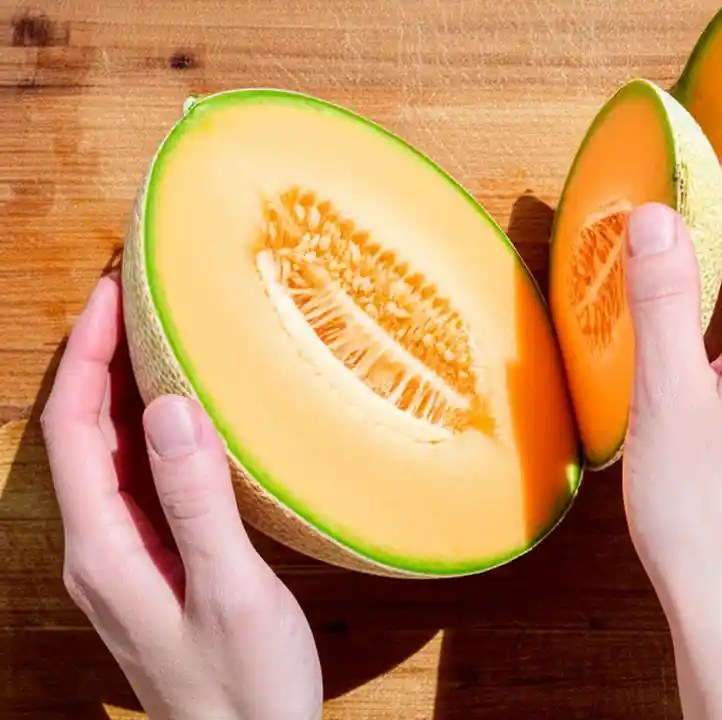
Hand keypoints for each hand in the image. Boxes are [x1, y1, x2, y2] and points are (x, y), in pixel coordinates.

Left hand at [40, 274, 321, 719]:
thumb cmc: (245, 686)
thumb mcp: (230, 591)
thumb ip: (197, 501)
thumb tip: (174, 406)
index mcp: (105, 550)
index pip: (75, 431)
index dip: (88, 357)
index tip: (113, 294)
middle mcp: (99, 551)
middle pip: (80, 438)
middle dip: (97, 362)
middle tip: (135, 299)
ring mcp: (122, 563)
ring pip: (106, 459)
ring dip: (122, 395)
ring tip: (155, 339)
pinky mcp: (151, 570)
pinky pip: (135, 485)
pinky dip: (150, 436)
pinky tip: (184, 420)